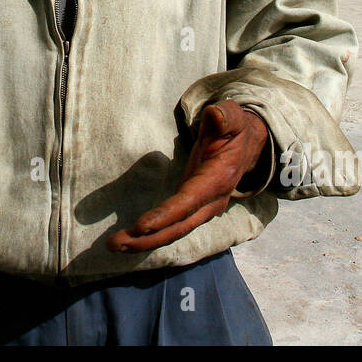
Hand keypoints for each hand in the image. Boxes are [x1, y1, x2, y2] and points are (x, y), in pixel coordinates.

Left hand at [106, 101, 268, 253]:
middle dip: (147, 239)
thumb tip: (215, 116)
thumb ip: (225, 116)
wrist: (248, 145)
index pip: (188, 202)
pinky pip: (171, 226)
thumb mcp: (232, 116)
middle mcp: (210, 202)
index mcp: (217, 180)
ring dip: (144, 241)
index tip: (140, 227)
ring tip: (114, 245)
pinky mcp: (192, 208)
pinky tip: (129, 239)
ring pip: (173, 231)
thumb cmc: (234, 128)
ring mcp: (201, 208)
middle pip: (177, 227)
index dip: (165, 216)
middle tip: (113, 244)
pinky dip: (150, 235)